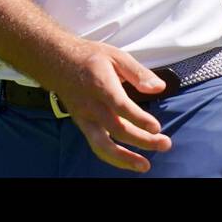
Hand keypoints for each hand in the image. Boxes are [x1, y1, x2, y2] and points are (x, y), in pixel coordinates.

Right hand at [45, 40, 172, 172]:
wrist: (57, 62)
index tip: (156, 128)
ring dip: (124, 158)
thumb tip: (159, 87)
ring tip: (144, 166)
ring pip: (102, 145)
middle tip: (165, 144)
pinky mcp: (82, 126)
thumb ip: (138, 73)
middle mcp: (90, 105)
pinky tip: (130, 161)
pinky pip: (97, 146)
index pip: (120, 106)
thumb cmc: (91, 58)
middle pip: (116, 129)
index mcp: (100, 84)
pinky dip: (113, 158)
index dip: (138, 119)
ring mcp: (84, 118)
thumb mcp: (116, 56)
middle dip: (141, 140)